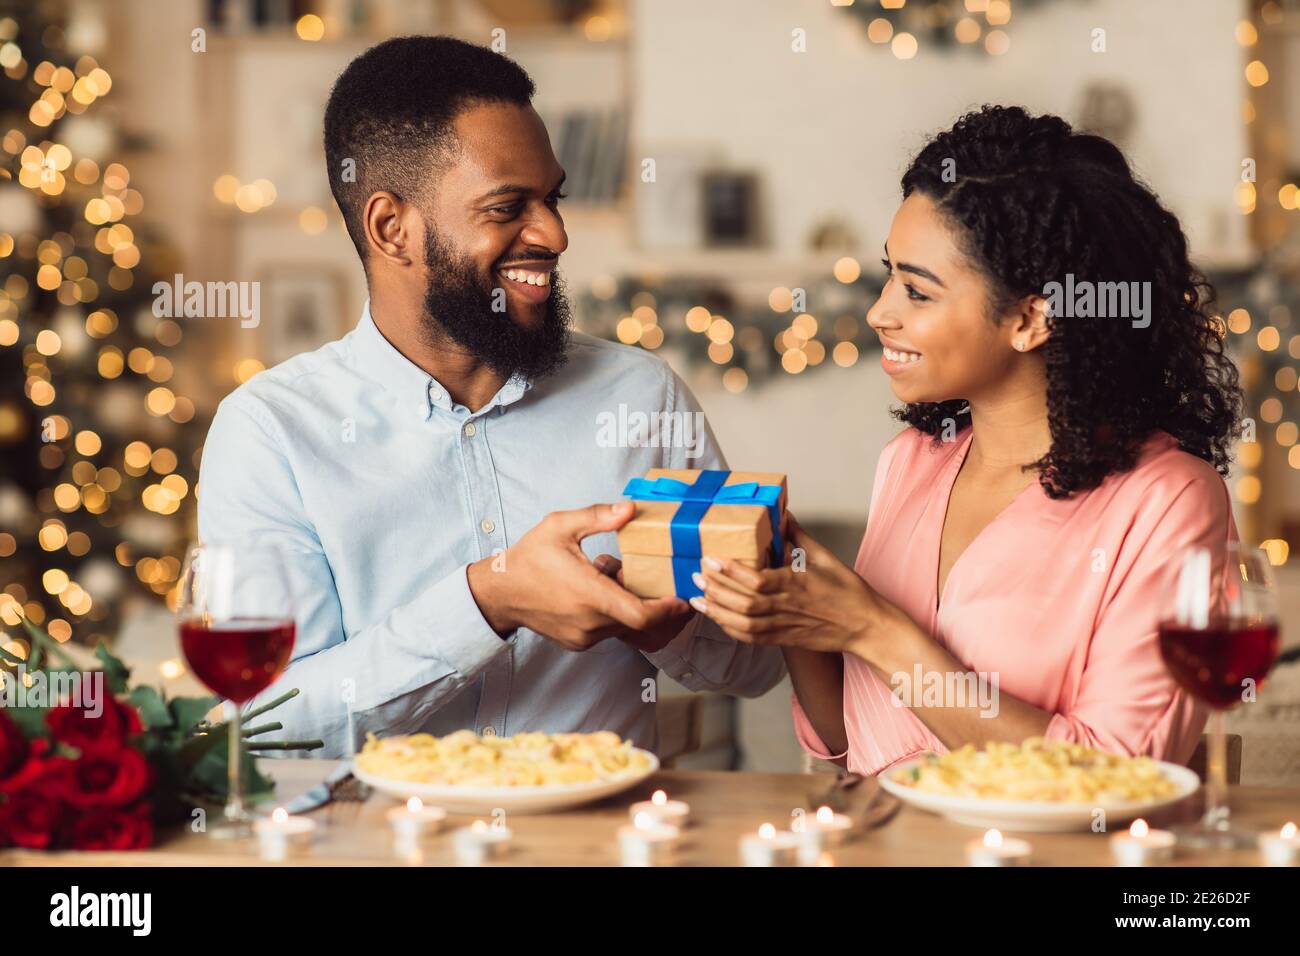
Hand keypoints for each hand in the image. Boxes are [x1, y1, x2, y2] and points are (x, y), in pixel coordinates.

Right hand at [467, 502, 689, 651]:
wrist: (500, 592)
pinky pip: (610, 631)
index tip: (681, 598)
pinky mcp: (579, 643)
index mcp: (589, 594)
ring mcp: (584, 637)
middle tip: (662, 584)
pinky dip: (616, 614)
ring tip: (614, 576)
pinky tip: (601, 590)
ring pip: (625, 627)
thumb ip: (597, 516)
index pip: (640, 615)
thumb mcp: (560, 526)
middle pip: (640, 623)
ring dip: (632, 606)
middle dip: (655, 604)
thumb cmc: (529, 558)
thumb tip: (629, 508)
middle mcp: (589, 622)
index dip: (667, 611)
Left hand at [692, 514, 899, 657]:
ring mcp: (783, 626)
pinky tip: (717, 618)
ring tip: (698, 598)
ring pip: (743, 623)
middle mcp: (787, 607)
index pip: (757, 579)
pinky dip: (731, 629)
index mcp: (796, 583)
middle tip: (696, 575)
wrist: (864, 626)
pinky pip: (751, 638)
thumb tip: (782, 514)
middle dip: (716, 590)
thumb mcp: (824, 557)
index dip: (731, 571)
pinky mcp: (783, 639)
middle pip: (743, 603)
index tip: (712, 559)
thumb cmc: (847, 591)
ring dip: (717, 612)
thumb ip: (798, 536)